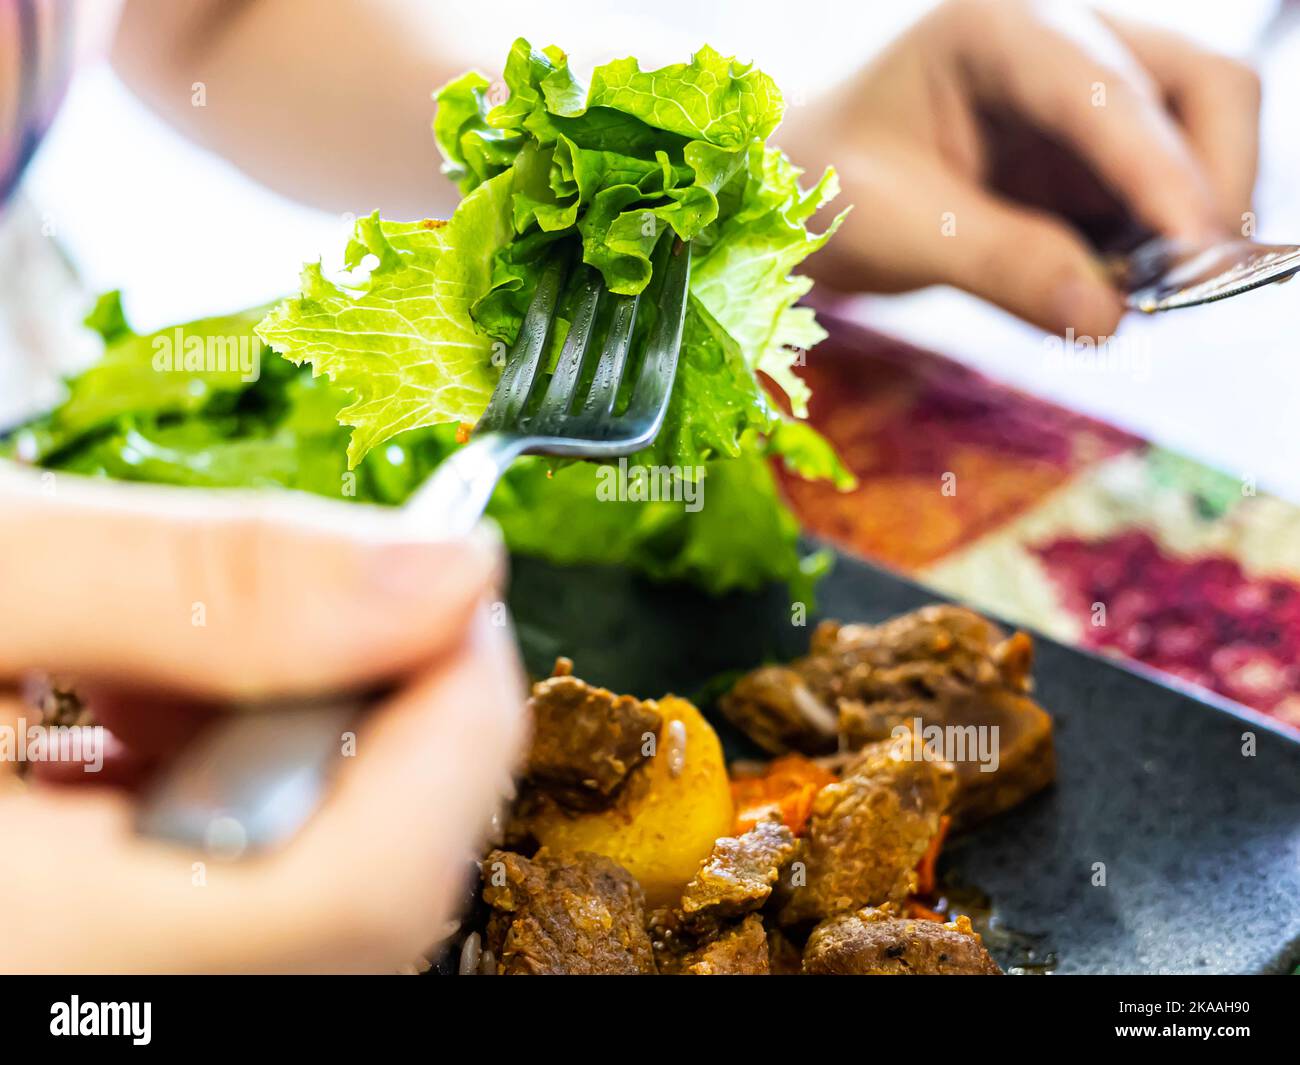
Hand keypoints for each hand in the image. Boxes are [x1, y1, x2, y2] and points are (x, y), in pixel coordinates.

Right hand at [0, 463, 526, 972]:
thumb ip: (211, 582)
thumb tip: (445, 573)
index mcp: (51, 944)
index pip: (374, 884)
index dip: (461, 720)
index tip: (458, 585)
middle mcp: (94, 997)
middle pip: (363, 889)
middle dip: (376, 715)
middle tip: (306, 601)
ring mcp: (102, 985)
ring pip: (311, 889)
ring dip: (295, 741)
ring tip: (166, 655)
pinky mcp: (107, 954)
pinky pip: (235, 894)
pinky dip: (225, 779)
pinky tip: (136, 710)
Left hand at [787, 0, 1261, 335]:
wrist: (804, 198)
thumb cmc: (827, 188)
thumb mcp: (896, 227)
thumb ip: (1000, 263)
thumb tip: (1108, 320)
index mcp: (996, 29)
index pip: (1106, 87)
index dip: (1160, 167)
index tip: (1193, 248)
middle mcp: (1062, 45)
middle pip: (1199, 89)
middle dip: (1210, 187)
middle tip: (1182, 290)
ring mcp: (1089, 103)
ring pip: (1202, 144)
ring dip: (1195, 228)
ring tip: (1141, 301)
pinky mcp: (1096, 161)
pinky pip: (1165, 201)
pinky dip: (1164, 252)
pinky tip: (1115, 293)